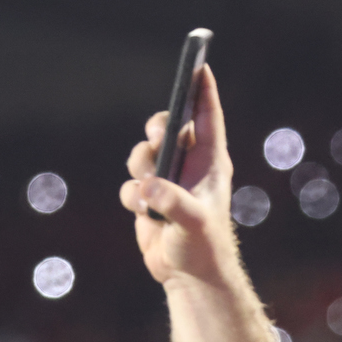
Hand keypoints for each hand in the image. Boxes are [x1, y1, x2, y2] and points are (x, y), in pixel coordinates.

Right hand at [118, 67, 238, 286]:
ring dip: (140, 166)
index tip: (197, 65)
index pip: (206, 117)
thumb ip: (172, 201)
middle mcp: (188, 167)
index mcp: (210, 163)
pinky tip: (145, 214)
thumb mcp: (195, 222)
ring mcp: (167, 182)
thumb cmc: (204, 247)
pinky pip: (131, 186)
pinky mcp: (148, 200)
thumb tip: (147, 187)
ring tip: (148, 189)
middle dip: (157, 128)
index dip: (202, 90)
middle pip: (168, 127)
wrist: (189, 276)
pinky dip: (133, 197)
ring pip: (143, 154)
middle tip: (157, 139)